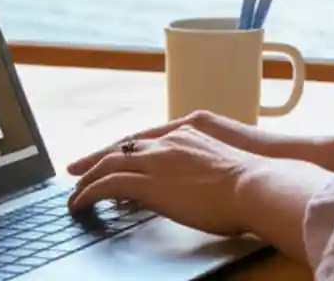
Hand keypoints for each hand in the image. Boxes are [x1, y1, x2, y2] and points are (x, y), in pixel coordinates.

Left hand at [67, 125, 331, 260]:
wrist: (259, 184)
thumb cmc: (255, 181)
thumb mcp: (227, 163)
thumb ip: (207, 165)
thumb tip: (198, 183)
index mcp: (190, 130)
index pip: (147, 137)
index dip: (125, 146)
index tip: (109, 154)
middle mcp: (170, 138)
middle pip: (123, 145)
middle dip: (97, 158)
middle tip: (75, 169)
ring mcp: (158, 157)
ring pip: (110, 162)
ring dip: (89, 177)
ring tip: (75, 192)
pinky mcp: (148, 180)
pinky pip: (108, 184)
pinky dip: (89, 192)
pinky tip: (80, 203)